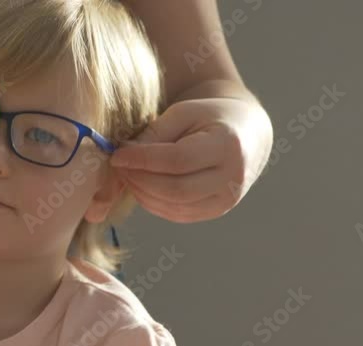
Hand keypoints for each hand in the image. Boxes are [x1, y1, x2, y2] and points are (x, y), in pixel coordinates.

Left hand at [109, 97, 272, 222]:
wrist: (245, 134)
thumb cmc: (208, 118)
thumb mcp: (183, 113)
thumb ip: (154, 134)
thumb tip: (123, 157)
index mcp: (228, 145)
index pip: (178, 160)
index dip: (143, 160)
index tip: (117, 155)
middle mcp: (232, 178)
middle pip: (176, 190)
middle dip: (140, 180)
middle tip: (119, 167)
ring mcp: (226, 200)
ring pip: (174, 207)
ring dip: (143, 194)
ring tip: (128, 175)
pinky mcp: (216, 212)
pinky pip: (177, 214)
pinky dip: (153, 203)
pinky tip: (142, 187)